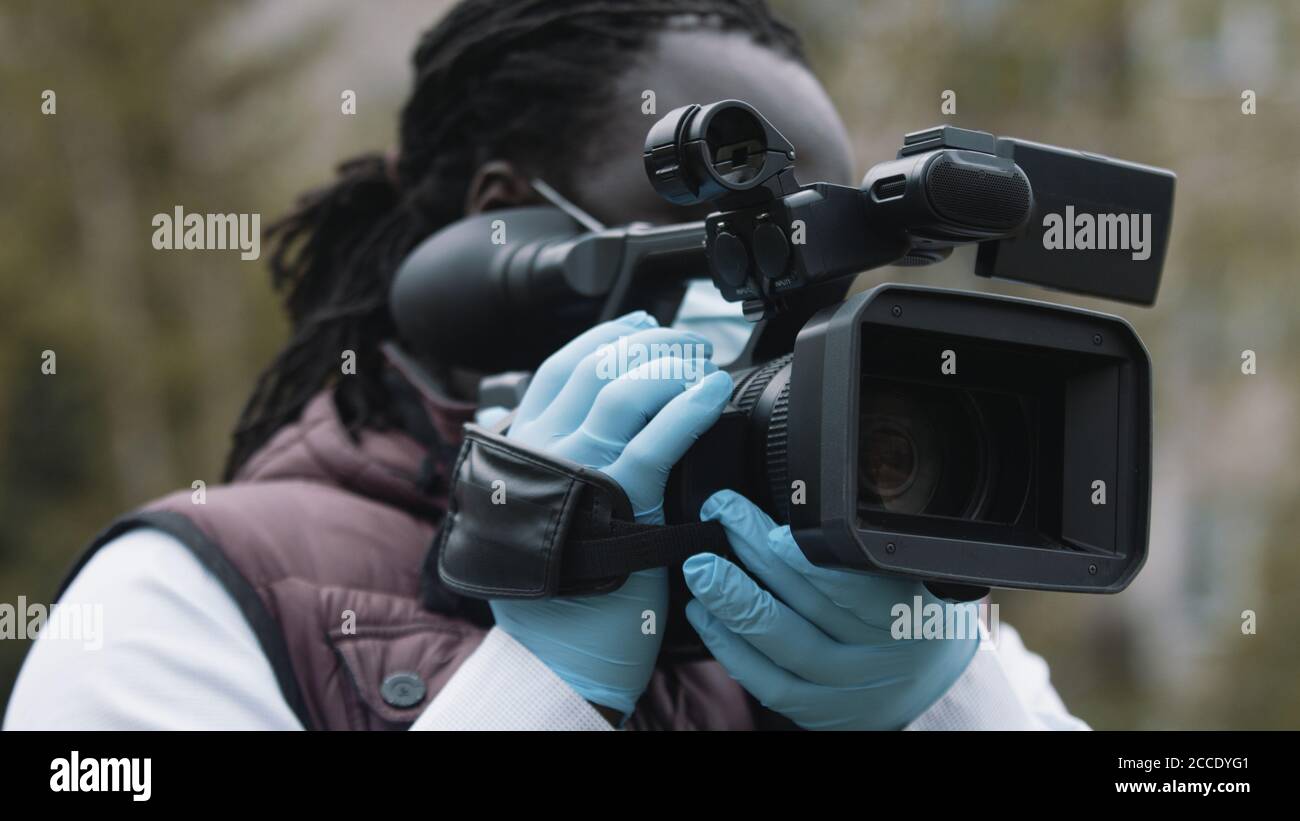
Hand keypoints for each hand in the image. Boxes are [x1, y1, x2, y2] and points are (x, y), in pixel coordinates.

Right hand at [490, 311, 733, 716]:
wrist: (557, 649)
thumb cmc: (555, 587)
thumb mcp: (527, 512)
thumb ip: (534, 464)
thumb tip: (533, 419)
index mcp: (520, 448)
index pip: (560, 368)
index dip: (605, 338)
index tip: (640, 326)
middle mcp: (541, 449)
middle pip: (595, 366)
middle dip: (650, 343)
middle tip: (687, 343)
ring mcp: (576, 472)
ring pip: (622, 389)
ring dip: (671, 364)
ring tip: (703, 362)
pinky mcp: (619, 501)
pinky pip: (656, 439)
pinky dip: (689, 407)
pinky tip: (712, 392)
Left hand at [683, 490, 978, 729]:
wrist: (922, 675)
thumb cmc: (907, 603)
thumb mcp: (908, 568)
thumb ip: (862, 544)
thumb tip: (795, 495)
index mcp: (910, 608)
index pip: (860, 584)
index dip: (813, 561)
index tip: (774, 532)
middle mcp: (884, 653)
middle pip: (813, 605)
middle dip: (758, 555)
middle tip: (720, 515)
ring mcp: (851, 687)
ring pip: (786, 644)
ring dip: (734, 602)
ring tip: (700, 568)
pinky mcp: (821, 711)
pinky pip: (770, 684)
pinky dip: (731, 649)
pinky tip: (705, 616)